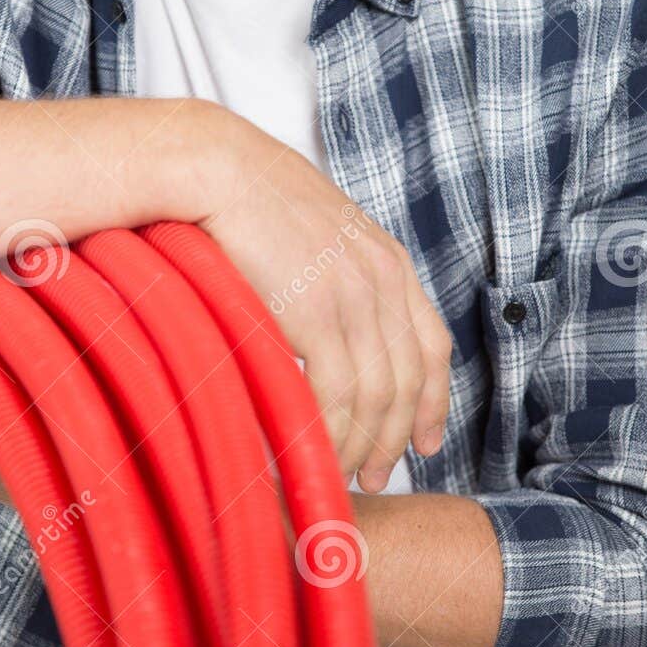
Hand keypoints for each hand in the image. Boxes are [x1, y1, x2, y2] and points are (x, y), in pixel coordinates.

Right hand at [198, 110, 452, 490]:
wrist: (214, 168)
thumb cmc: (245, 202)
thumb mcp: (313, 236)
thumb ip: (332, 278)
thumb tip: (321, 330)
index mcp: (388, 260)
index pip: (432, 346)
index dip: (431, 403)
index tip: (423, 444)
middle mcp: (384, 279)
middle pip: (407, 382)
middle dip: (393, 441)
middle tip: (370, 479)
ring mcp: (356, 296)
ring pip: (376, 397)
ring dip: (358, 446)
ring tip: (334, 477)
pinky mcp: (321, 312)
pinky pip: (336, 395)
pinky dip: (325, 434)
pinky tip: (306, 452)